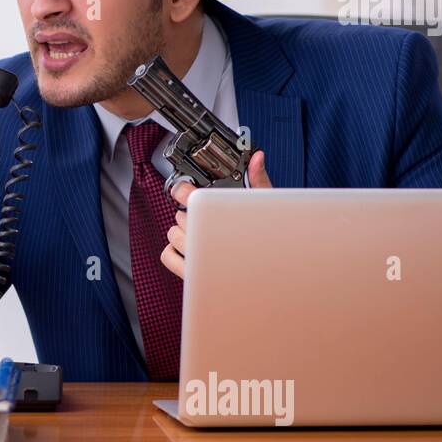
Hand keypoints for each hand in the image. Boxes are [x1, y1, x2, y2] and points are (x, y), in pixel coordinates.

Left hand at [160, 150, 271, 280]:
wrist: (274, 284)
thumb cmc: (273, 247)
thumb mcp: (268, 207)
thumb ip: (259, 180)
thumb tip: (257, 157)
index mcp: (223, 220)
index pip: (190, 198)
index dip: (184, 190)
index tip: (185, 189)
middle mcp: (206, 242)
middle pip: (181, 216)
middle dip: (193, 214)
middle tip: (209, 216)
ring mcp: (197, 261)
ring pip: (173, 234)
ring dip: (183, 230)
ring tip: (201, 231)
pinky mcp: (191, 277)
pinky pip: (167, 256)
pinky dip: (173, 250)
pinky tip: (189, 247)